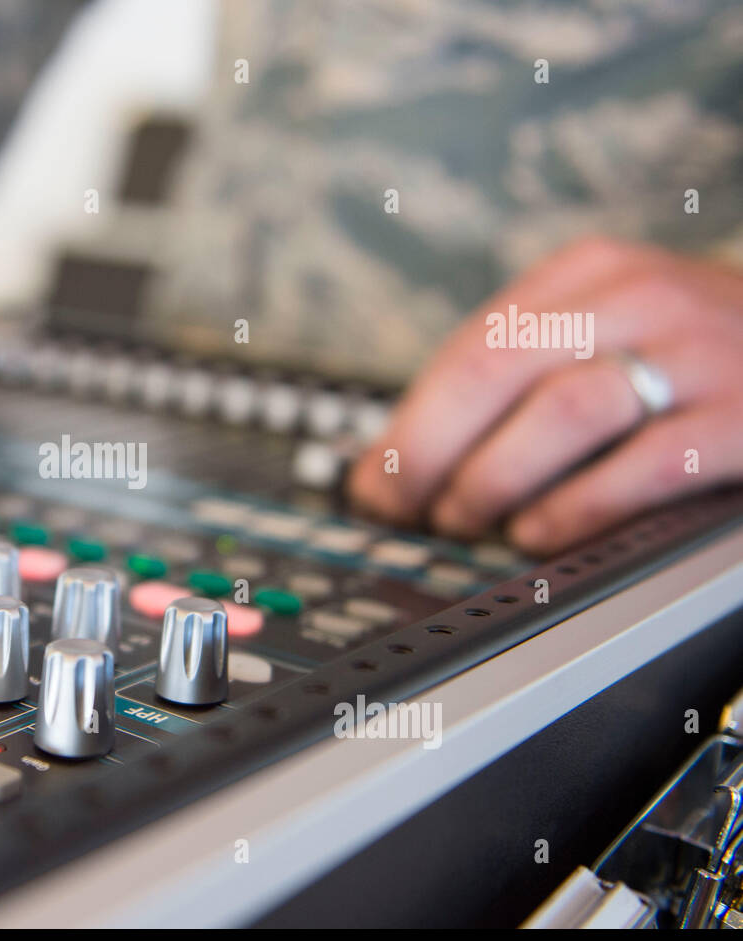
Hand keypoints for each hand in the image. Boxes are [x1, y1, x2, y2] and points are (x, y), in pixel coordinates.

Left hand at [347, 236, 742, 555]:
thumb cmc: (688, 348)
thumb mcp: (605, 327)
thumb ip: (516, 375)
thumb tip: (399, 458)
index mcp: (588, 274)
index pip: (470, 347)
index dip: (410, 425)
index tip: (372, 481)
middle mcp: (640, 299)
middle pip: (499, 370)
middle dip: (433, 452)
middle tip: (406, 509)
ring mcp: (698, 355)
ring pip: (564, 413)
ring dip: (496, 481)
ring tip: (466, 522)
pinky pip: (644, 467)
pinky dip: (577, 508)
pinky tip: (541, 535)